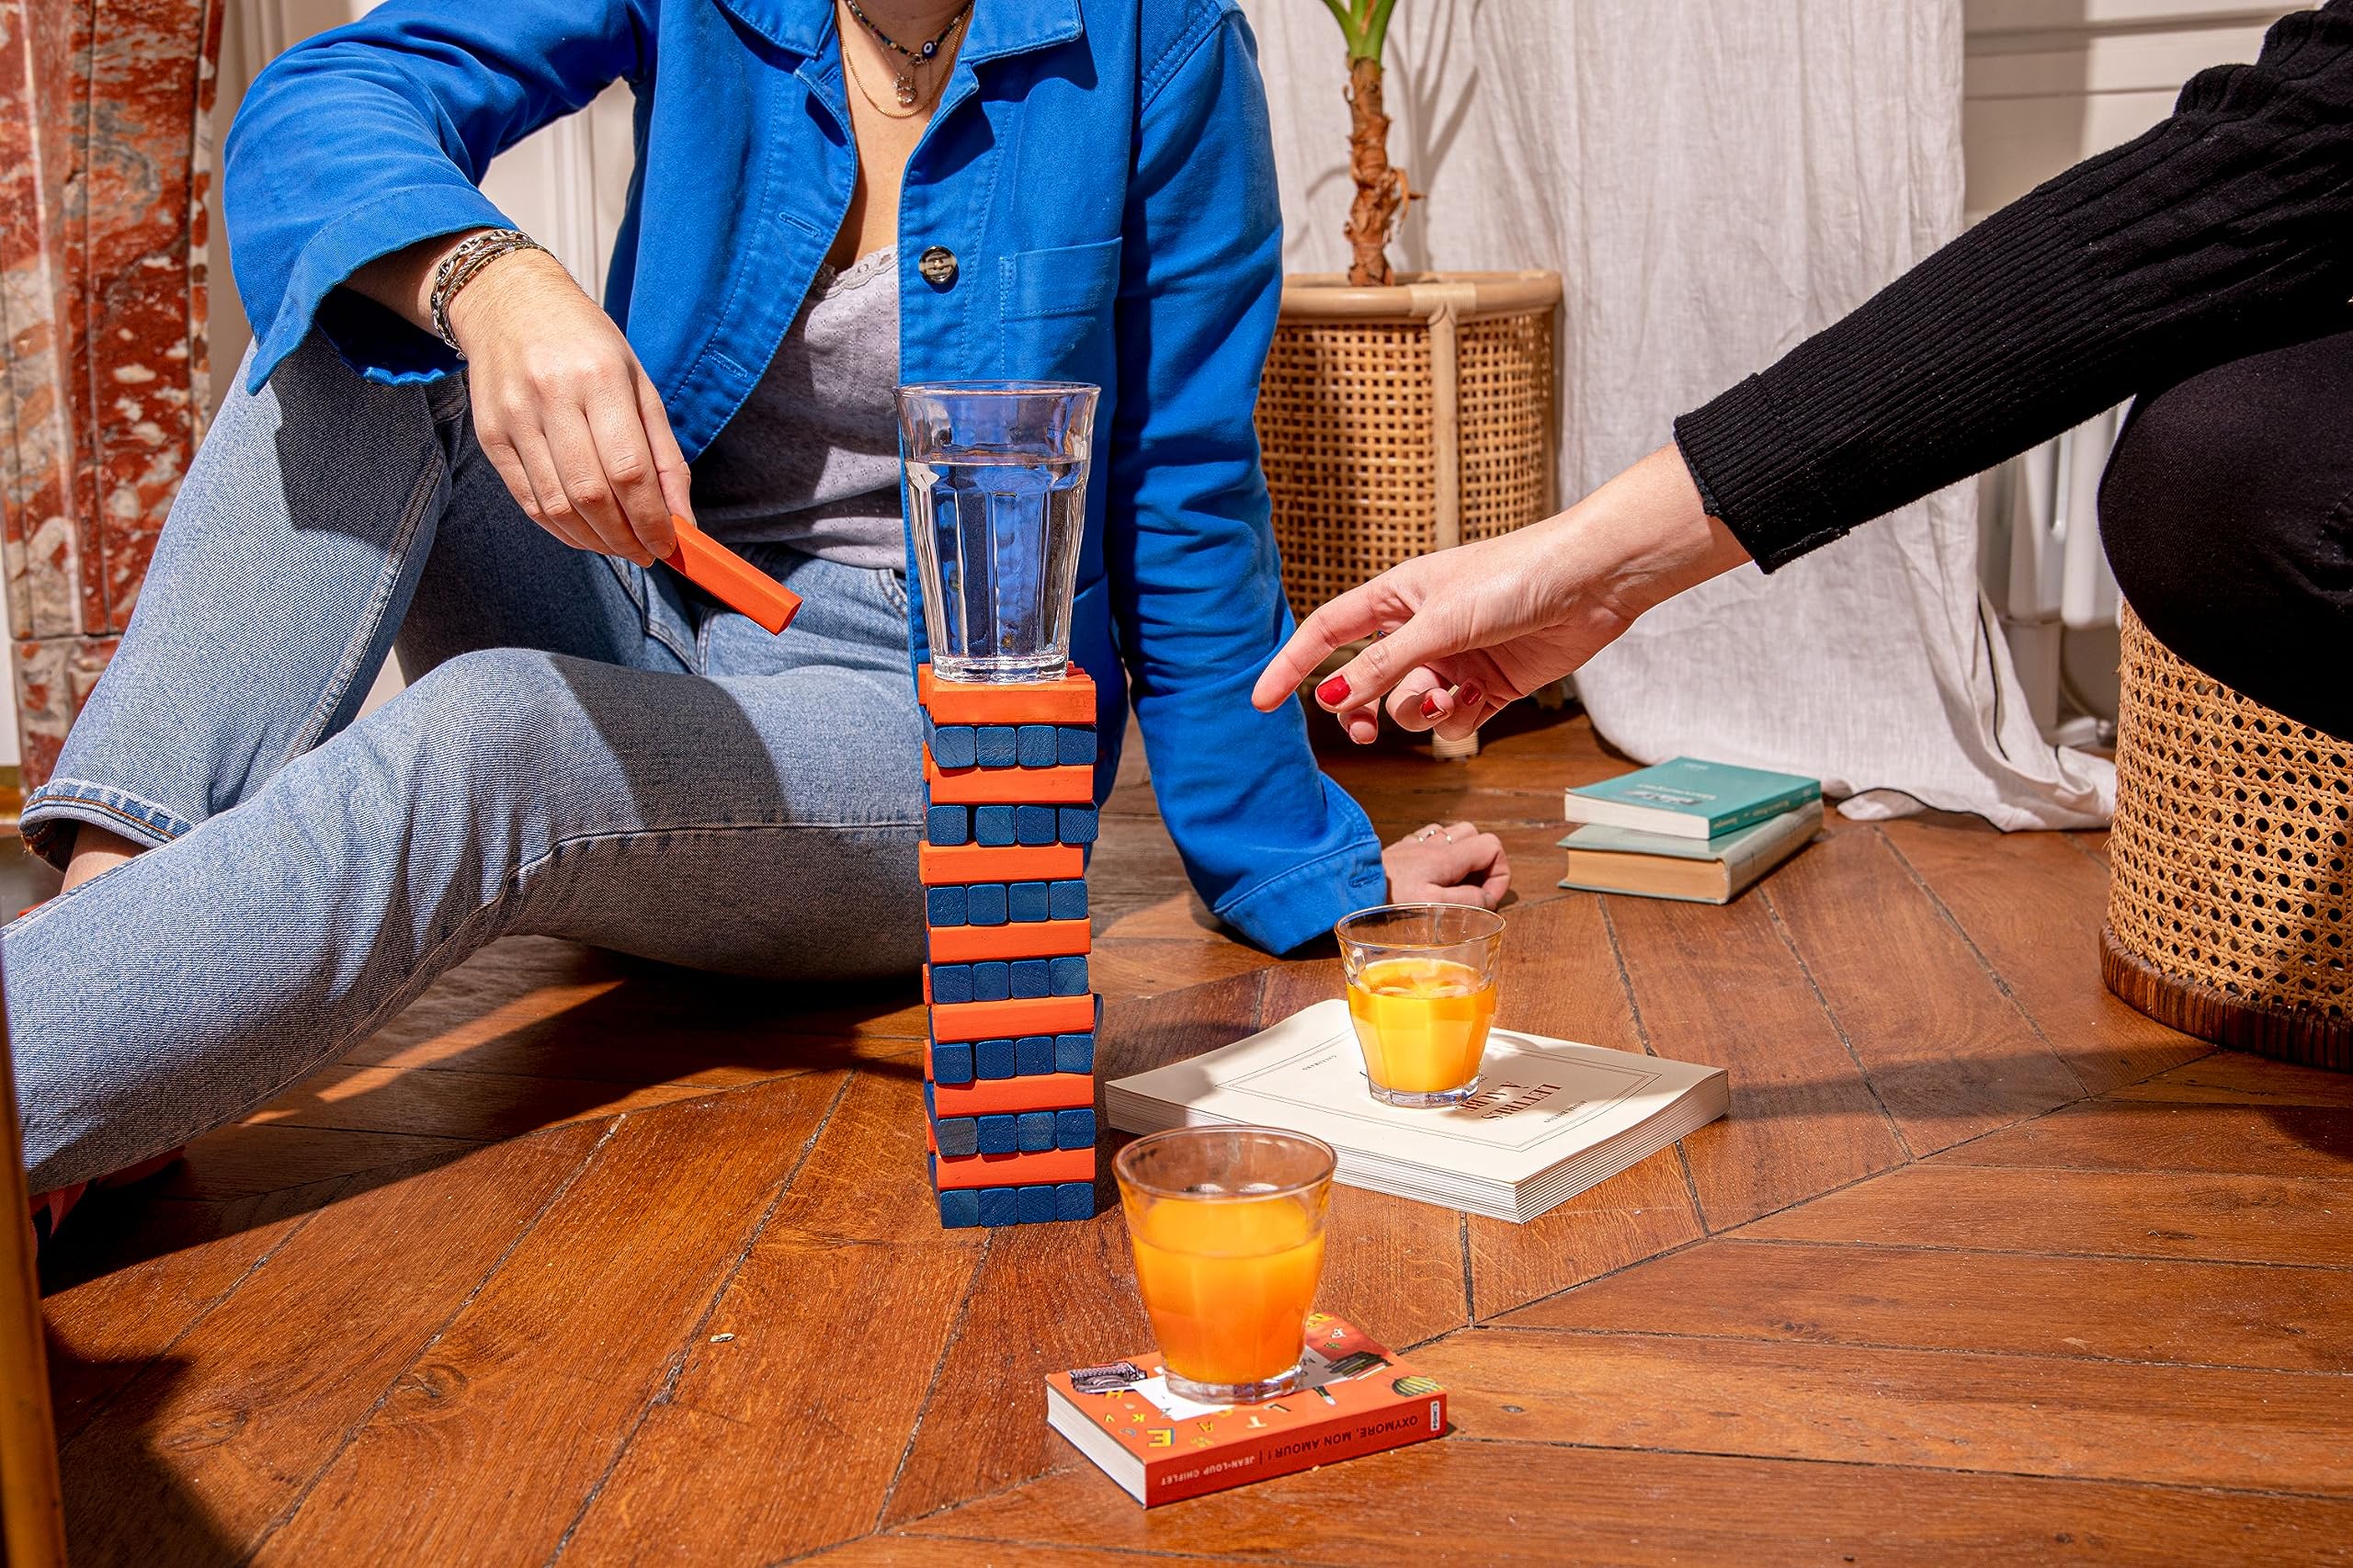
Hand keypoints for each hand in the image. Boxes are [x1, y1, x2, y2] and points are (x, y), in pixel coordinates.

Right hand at [445, 248, 689, 565]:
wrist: (509, 302)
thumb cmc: (586, 344)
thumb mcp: (639, 384)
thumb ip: (664, 454)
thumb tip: (682, 520)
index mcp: (599, 378)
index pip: (629, 470)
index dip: (651, 518)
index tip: (667, 544)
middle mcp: (552, 397)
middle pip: (592, 494)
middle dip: (624, 537)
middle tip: (644, 552)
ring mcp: (514, 417)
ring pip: (556, 505)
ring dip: (593, 540)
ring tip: (618, 546)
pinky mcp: (490, 435)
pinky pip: (526, 500)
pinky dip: (559, 528)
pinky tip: (583, 534)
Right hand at [1250, 445, 1752, 742]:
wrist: (1593, 582)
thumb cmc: (1515, 577)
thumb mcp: (1440, 623)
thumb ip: (1384, 666)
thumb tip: (1331, 701)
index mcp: (1396, 597)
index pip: (1327, 633)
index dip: (1291, 665)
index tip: (1261, 702)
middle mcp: (1419, 630)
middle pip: (1366, 683)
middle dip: (1363, 710)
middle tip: (1361, 735)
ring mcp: (1452, 661)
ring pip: (1409, 709)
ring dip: (1420, 714)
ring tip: (1449, 699)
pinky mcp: (1486, 688)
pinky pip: (1451, 722)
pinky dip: (1458, 720)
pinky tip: (1479, 700)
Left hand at [1383, 821, 1509, 907]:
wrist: (1349, 888)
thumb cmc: (1389, 900)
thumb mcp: (1435, 907)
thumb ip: (1467, 900)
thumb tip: (1487, 898)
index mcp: (1447, 856)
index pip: (1493, 847)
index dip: (1499, 874)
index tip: (1487, 899)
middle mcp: (1434, 843)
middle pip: (1476, 835)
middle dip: (1483, 863)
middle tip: (1473, 891)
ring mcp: (1417, 843)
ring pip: (1453, 835)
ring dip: (1462, 857)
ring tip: (1454, 884)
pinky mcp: (1401, 848)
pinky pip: (1430, 840)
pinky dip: (1439, 855)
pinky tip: (1430, 876)